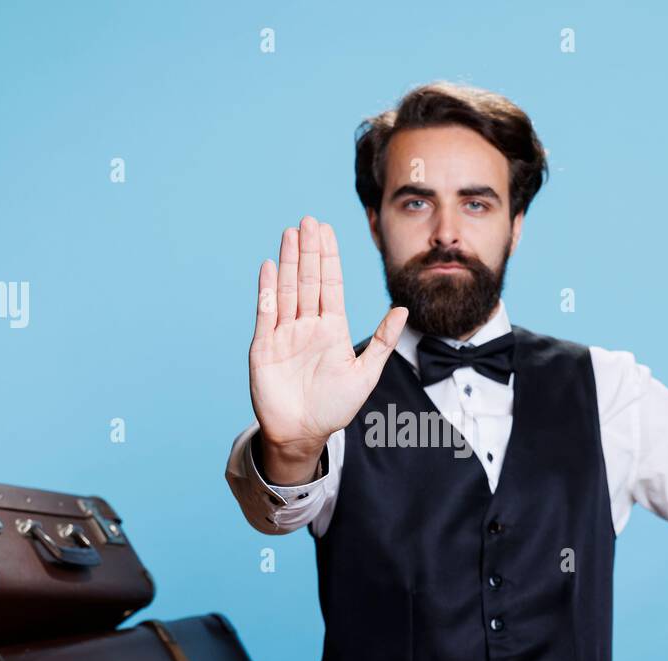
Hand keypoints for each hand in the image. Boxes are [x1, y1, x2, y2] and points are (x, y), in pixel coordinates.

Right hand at [249, 216, 408, 477]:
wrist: (302, 434)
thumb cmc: (334, 407)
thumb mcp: (365, 374)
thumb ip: (381, 341)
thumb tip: (403, 310)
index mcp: (332, 329)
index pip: (331, 285)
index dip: (329, 258)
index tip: (328, 230)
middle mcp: (307, 326)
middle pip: (307, 280)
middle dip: (308, 250)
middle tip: (308, 220)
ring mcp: (284, 334)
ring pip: (287, 290)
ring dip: (287, 262)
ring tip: (289, 233)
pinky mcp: (264, 347)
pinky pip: (266, 313)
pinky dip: (267, 290)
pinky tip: (268, 266)